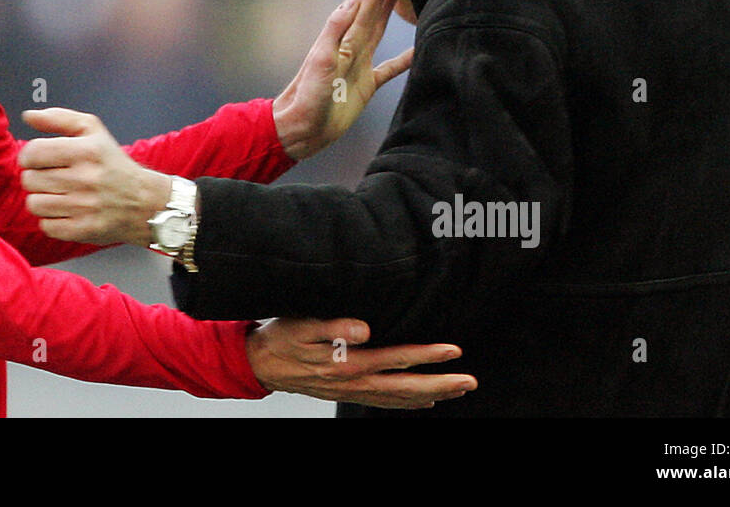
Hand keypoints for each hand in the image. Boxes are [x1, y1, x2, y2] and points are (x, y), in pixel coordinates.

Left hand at [19, 108, 170, 244]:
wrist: (144, 201)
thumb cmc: (113, 164)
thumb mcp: (92, 131)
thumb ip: (58, 118)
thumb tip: (28, 116)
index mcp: (86, 151)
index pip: (33, 153)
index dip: (28, 156)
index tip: (37, 159)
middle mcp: (86, 178)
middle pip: (30, 180)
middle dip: (36, 178)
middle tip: (53, 177)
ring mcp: (85, 206)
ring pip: (34, 204)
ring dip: (42, 200)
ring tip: (59, 195)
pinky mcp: (84, 230)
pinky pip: (45, 226)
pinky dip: (51, 220)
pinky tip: (66, 212)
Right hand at [245, 317, 475, 409]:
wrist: (259, 362)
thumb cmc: (280, 338)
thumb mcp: (301, 325)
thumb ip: (334, 325)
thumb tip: (366, 328)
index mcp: (347, 363)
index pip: (395, 359)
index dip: (425, 355)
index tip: (452, 350)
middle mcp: (354, 382)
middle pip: (405, 386)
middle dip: (441, 384)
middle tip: (470, 381)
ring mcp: (352, 391)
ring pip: (399, 398)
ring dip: (431, 394)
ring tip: (458, 390)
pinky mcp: (347, 392)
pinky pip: (385, 402)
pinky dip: (407, 403)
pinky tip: (423, 401)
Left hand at [272, 0, 413, 159]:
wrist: (302, 128)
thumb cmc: (306, 96)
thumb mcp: (320, 60)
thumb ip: (335, 29)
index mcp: (342, 40)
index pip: (363, 5)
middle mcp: (352, 48)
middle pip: (374, 13)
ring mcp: (360, 66)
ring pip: (380, 32)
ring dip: (392, 14)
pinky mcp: (366, 85)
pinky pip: (390, 68)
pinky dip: (404, 59)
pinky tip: (417, 50)